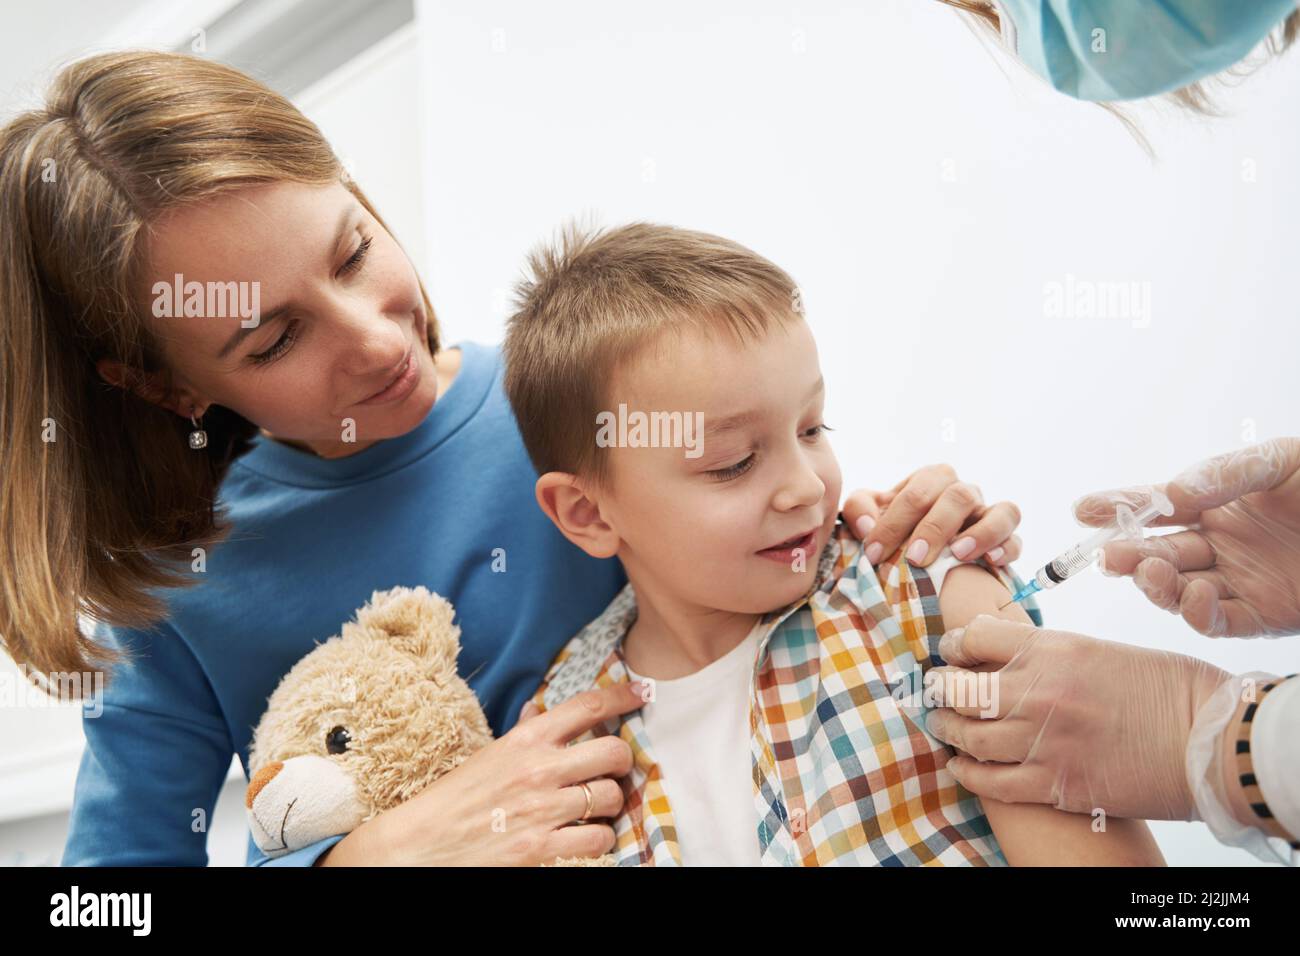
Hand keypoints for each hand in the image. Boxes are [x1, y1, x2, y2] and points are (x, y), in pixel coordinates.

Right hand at [318, 682, 642, 865]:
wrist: (422, 843)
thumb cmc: (456, 798)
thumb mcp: (492, 754)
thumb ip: (525, 734)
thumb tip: (545, 713)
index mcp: (526, 740)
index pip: (587, 706)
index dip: (622, 695)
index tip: (641, 693)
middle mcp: (540, 769)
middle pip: (614, 751)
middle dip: (622, 761)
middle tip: (614, 769)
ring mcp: (544, 809)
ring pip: (611, 797)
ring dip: (610, 803)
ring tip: (595, 807)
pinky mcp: (542, 847)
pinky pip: (598, 839)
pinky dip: (600, 838)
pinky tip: (587, 835)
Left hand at [841, 463, 1021, 568]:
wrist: (919, 552)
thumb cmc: (895, 528)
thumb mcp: (870, 515)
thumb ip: (860, 510)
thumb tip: (868, 527)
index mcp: (930, 480)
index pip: (915, 493)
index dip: (893, 523)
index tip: (874, 553)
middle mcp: (963, 492)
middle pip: (958, 496)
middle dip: (934, 527)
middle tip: (913, 558)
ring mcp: (987, 514)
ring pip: (1000, 511)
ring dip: (981, 532)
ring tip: (958, 554)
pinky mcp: (1006, 538)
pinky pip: (1016, 537)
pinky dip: (1007, 547)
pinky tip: (991, 561)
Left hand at [927, 615, 1227, 820]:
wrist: (1210, 742)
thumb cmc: (1167, 689)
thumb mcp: (1100, 650)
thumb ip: (1050, 654)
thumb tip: (1011, 659)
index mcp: (1051, 650)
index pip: (973, 638)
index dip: (955, 646)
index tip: (952, 653)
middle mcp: (1037, 693)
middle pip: (956, 689)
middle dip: (940, 689)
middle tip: (936, 691)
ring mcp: (1041, 741)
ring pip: (965, 736)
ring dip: (947, 730)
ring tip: (944, 726)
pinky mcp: (1053, 785)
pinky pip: (989, 781)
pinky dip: (967, 773)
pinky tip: (961, 766)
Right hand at [1074, 437, 1299, 636]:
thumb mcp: (1285, 460)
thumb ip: (1228, 473)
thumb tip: (1171, 493)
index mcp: (1218, 505)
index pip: (1156, 506)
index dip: (1117, 507)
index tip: (1082, 509)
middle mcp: (1222, 546)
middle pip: (1159, 553)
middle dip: (1129, 554)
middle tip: (1111, 555)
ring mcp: (1241, 582)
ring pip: (1179, 591)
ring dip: (1157, 585)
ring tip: (1153, 574)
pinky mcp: (1267, 616)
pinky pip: (1221, 621)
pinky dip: (1200, 614)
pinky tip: (1196, 596)